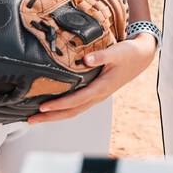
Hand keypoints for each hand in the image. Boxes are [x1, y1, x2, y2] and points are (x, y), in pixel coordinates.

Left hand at [27, 33, 156, 123]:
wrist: (141, 57)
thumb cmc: (128, 54)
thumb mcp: (117, 52)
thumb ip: (101, 55)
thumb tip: (86, 60)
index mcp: (102, 88)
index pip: (77, 100)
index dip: (59, 104)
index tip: (43, 106)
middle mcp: (98, 96)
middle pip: (71, 112)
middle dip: (50, 117)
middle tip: (30, 119)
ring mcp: (97, 96)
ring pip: (73, 111)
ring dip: (54, 115)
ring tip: (35, 117)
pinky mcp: (95, 93)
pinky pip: (76, 105)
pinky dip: (62, 109)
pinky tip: (52, 107)